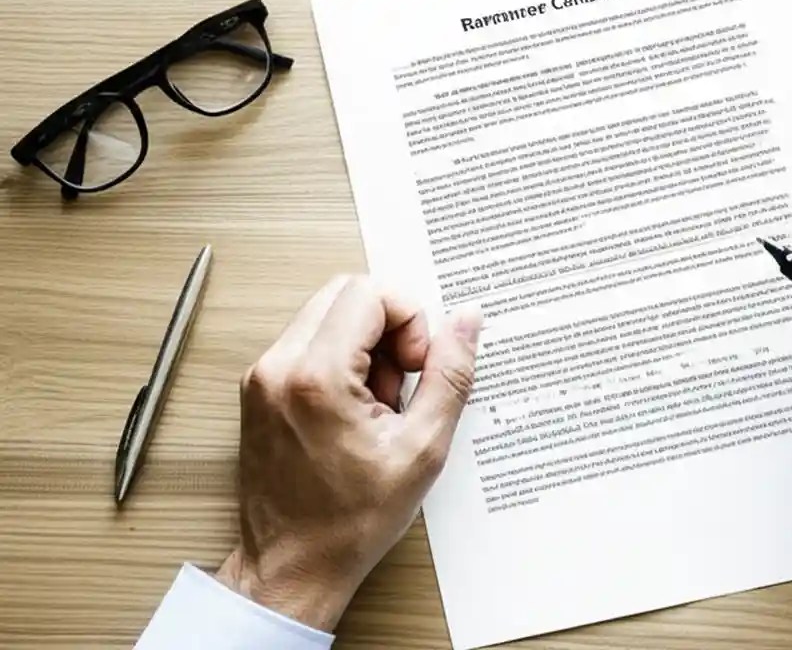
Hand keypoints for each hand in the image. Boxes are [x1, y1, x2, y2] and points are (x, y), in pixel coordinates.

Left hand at [214, 275, 482, 630]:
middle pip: (346, 294)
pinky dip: (342, 360)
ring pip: (328, 315)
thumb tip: (466, 322)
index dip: (410, 319)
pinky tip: (358, 410)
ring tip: (381, 404)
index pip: (369, 293)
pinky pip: (309, 342)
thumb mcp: (422, 449)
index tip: (418, 365)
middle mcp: (278, 367)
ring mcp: (262, 376)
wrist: (292, 565)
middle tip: (405, 379)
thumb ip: (450, 375)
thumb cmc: (350, 521)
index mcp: (316, 377)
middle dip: (389, 326)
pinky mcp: (258, 388)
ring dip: (366, 344)